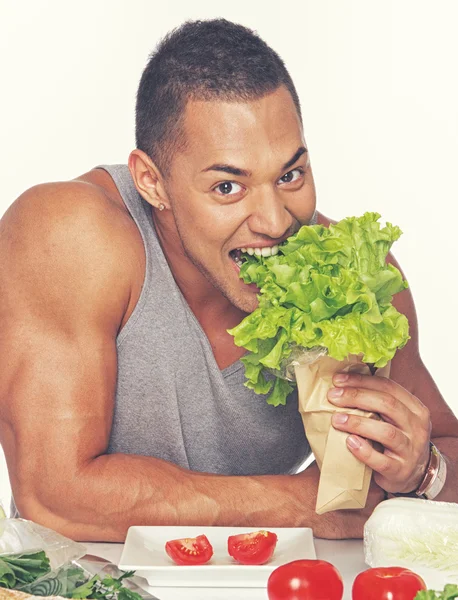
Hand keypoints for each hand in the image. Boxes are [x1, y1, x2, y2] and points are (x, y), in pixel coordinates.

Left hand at [327, 373, 431, 493]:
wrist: (415, 474)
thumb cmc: (397, 439)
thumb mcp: (395, 417)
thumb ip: (376, 401)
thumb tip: (343, 383)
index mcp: (415, 408)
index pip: (388, 387)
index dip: (361, 381)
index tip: (338, 380)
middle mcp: (416, 427)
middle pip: (387, 405)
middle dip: (357, 397)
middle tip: (333, 396)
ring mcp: (411, 450)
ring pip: (386, 432)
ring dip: (358, 423)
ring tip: (337, 419)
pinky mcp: (400, 471)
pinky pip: (382, 461)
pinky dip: (364, 451)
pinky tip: (349, 442)